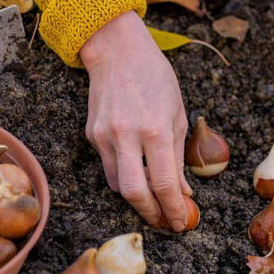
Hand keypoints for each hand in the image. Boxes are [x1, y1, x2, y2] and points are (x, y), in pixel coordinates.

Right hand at [80, 11, 191, 230]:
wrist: (117, 51)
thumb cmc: (155, 78)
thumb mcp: (178, 113)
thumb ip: (178, 156)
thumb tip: (182, 192)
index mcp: (155, 128)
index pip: (164, 183)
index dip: (173, 208)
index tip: (181, 222)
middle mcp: (127, 135)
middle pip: (134, 193)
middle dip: (150, 213)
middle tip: (164, 221)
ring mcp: (105, 136)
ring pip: (117, 184)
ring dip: (137, 197)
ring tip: (153, 199)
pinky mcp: (91, 134)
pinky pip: (108, 166)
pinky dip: (124, 175)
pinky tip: (136, 170)